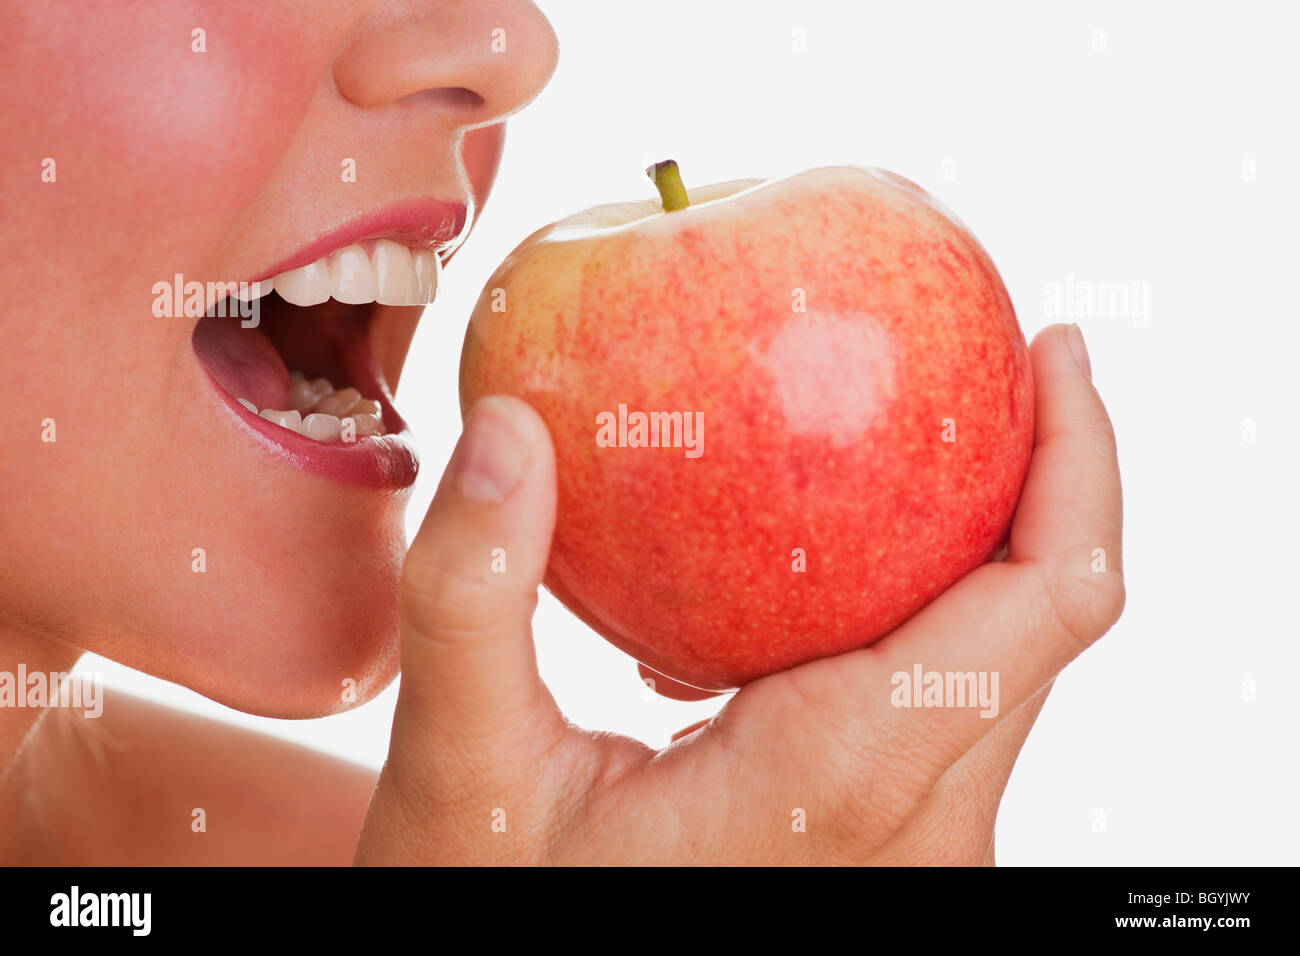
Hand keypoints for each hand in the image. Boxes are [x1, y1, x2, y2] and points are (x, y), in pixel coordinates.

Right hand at [354, 323, 1123, 864]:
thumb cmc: (500, 901)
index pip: (1042, 603)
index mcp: (845, 782)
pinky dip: (924, 608)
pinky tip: (823, 569)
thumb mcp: (465, 770)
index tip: (1050, 352)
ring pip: (1008, 666)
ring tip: (913, 441)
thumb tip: (509, 429)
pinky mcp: (896, 845)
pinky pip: (954, 704)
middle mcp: (924, 830)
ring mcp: (921, 847)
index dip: (1076, 463)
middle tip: (983, 365)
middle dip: (1039, 479)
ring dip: (982, 542)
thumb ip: (474, 595)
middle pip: (1047, 622)